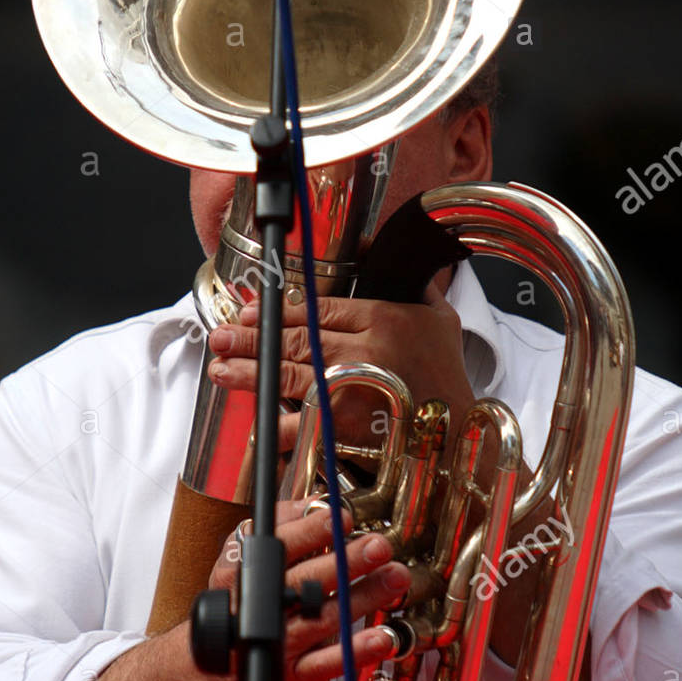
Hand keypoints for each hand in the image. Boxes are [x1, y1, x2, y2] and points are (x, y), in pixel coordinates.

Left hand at [206, 283, 474, 455]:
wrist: (461, 434)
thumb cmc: (447, 376)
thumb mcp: (438, 317)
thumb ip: (412, 282)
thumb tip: (377, 246)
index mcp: (384, 320)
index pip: (318, 309)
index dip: (278, 311)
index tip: (250, 312)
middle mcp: (366, 353)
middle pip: (296, 339)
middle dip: (253, 338)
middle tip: (221, 336)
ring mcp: (355, 393)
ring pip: (290, 376)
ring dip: (251, 372)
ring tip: (221, 368)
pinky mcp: (349, 431)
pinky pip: (303, 426)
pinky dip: (277, 427)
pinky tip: (253, 422)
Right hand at [208, 501, 408, 680]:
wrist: (210, 672)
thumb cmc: (236, 606)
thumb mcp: (243, 560)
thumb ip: (283, 527)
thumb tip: (317, 501)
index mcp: (244, 572)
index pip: (277, 548)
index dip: (309, 532)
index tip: (339, 517)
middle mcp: (261, 607)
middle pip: (303, 581)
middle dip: (344, 562)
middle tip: (378, 546)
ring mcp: (278, 642)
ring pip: (322, 617)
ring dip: (362, 598)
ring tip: (394, 578)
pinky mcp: (293, 674)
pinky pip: (325, 663)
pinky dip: (354, 651)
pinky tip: (382, 636)